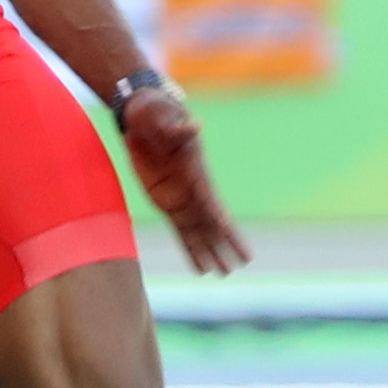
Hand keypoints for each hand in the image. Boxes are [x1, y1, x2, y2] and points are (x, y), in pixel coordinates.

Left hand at [121, 86, 249, 274]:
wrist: (144, 118)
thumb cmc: (156, 113)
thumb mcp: (162, 116)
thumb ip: (177, 126)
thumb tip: (195, 124)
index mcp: (194, 168)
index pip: (208, 194)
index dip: (215, 211)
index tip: (226, 227)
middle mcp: (193, 188)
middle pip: (212, 219)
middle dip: (226, 241)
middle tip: (243, 263)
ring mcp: (182, 198)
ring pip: (199, 231)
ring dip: (211, 252)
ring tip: (225, 273)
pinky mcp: (168, 204)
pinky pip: (182, 232)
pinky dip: (191, 250)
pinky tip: (201, 269)